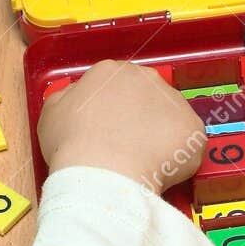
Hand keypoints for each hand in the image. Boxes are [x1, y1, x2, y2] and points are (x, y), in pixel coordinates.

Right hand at [37, 60, 206, 193]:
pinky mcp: (193, 128)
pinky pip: (187, 143)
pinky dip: (177, 158)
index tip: (109, 131)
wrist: (102, 173)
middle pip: (147, 96)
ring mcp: (173, 101)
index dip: (113, 110)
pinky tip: (159, 171)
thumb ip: (67, 98)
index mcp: (110, 72)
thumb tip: (76, 97)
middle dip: (139, 119)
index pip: (117, 86)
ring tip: (142, 162)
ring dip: (160, 137)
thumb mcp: (51, 113)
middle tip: (126, 147)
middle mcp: (146, 77)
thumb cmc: (72, 145)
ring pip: (169, 118)